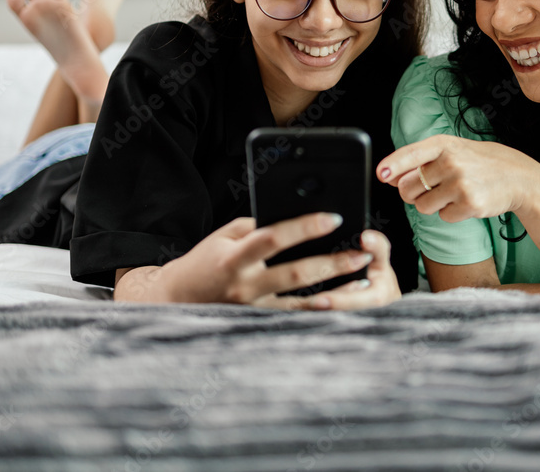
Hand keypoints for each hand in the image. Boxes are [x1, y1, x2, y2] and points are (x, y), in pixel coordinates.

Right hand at [160, 214, 399, 308]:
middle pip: (295, 273)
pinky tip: (341, 302)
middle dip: (332, 262)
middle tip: (361, 252)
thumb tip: (298, 217)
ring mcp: (252, 308)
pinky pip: (294, 316)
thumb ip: (258, 228)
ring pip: (300, 301)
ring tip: (363, 280)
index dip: (304, 227)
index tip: (334, 218)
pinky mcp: (257, 322)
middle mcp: (244, 285)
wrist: (176, 299)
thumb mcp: (225, 236)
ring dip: (335, 290)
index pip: (273, 238)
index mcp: (234, 257)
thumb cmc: (205, 260)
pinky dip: (319, 309)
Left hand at [376, 134, 539, 222]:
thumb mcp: (453, 151)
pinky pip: (442, 216)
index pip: (411, 154)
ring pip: (422, 206)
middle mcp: (451, 161)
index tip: (381, 174)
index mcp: (444, 144)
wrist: (519, 178)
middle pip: (408, 188)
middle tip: (432, 188)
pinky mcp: (469, 204)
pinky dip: (451, 213)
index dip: (393, 165)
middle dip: (413, 193)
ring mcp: (460, 183)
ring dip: (432, 204)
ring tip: (453, 193)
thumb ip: (421, 161)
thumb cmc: (481, 163)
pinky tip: (466, 201)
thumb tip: (389, 177)